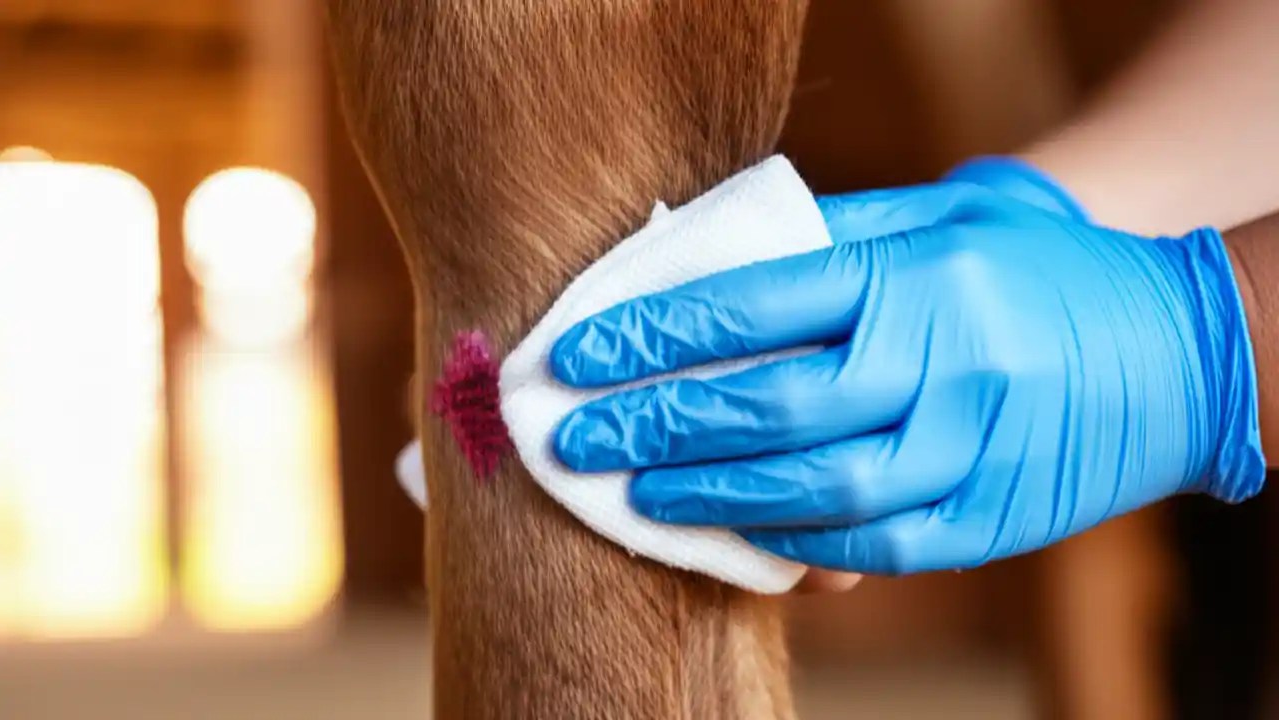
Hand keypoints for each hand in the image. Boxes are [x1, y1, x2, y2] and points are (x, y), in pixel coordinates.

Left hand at [549, 184, 1263, 575]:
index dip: (654, 334)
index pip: (754, 308)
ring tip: (635, 496)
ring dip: (711, 498)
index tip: (576, 357)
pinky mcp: (992, 518)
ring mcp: (970, 449)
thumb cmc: (1045, 268)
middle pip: (768, 407)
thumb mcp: (946, 218)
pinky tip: (735, 532)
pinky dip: (797, 543)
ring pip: (815, 490)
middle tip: (575, 439)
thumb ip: (836, 237)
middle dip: (656, 425)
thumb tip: (716, 263)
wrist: (1182, 348)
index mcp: (917, 278)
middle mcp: (942, 364)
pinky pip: (877, 546)